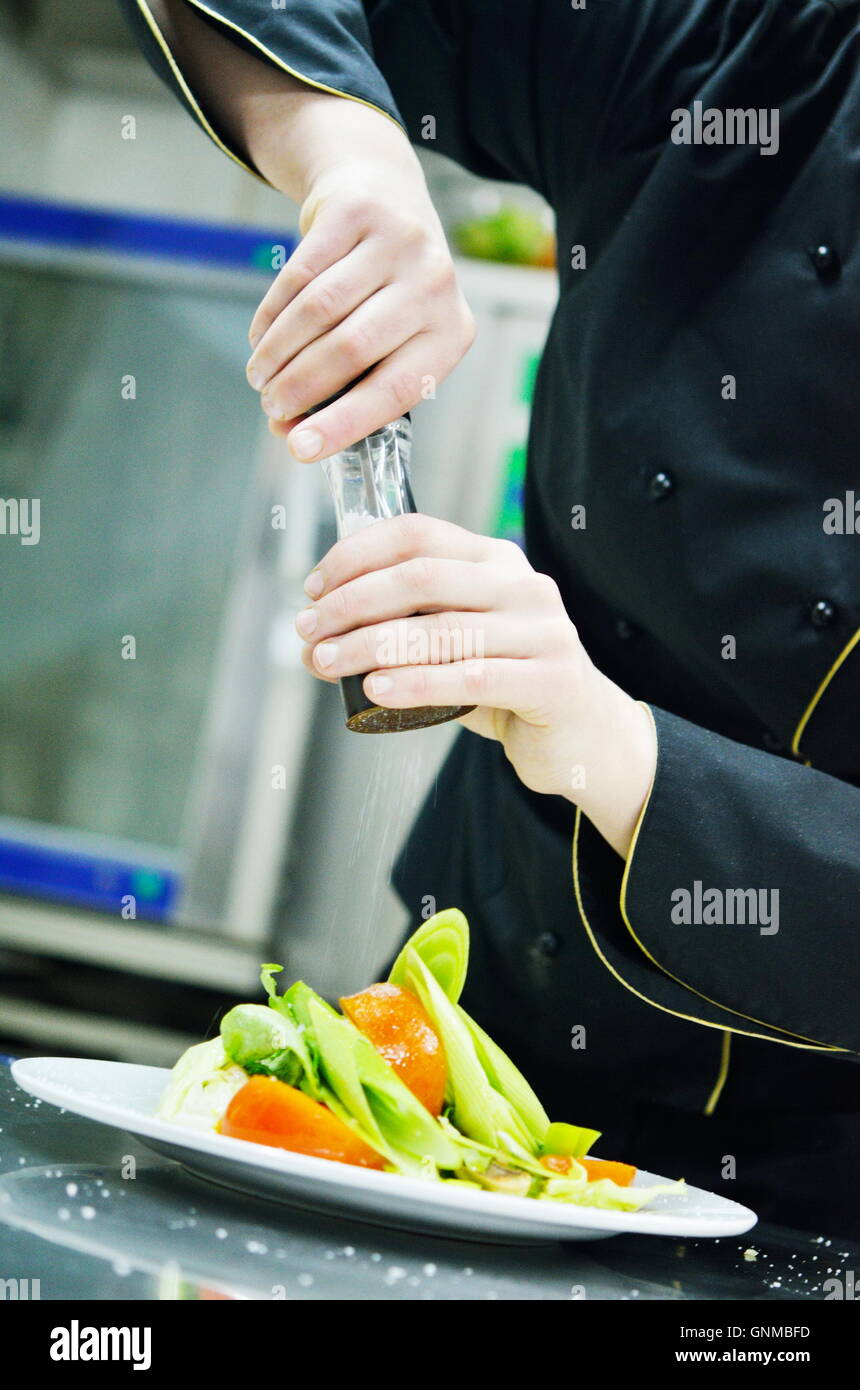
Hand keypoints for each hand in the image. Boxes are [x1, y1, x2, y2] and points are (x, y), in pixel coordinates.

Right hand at [245, 157, 474, 461]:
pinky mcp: (357, 212)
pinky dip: (272, 315)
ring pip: (319, 311)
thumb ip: (353, 387)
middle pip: (352, 349)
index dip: (343, 424)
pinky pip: (299, 273)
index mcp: (452, 332)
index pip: (395, 390)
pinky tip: (261, 340)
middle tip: (271, 408)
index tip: (299, 449)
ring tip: (260, 378)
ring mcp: (398, 243)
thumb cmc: (389, 289)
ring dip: (279, 354)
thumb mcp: (395, 338)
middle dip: (301, 388)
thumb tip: (296, 436)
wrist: (386, 194)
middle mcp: (434, 284)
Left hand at [295, 514, 656, 856]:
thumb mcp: (452, 646)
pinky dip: (415, 683)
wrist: (581, 736)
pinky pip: (471, 677)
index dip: (356, 555)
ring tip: (328, 662)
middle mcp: (523, 584)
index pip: (417, 534)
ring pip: (440, 629)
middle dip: (352, 601)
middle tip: (309, 629)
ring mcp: (544, 631)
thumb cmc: (505, 685)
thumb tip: (314, 641)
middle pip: (422, 576)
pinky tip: (376, 690)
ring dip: (370, 645)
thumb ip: (400, 633)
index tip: (313, 588)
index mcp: (496, 559)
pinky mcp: (553, 680)